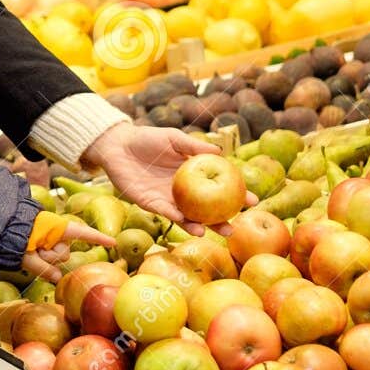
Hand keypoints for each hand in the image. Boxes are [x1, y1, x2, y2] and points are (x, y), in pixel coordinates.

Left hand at [22, 219, 114, 282]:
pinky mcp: (44, 247)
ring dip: (43, 258)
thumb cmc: (14, 235)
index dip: (98, 238)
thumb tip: (57, 279)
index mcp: (58, 228)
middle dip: (50, 257)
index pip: (83, 233)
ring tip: (28, 250)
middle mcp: (57, 234)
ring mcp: (50, 241)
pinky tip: (37, 258)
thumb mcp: (27, 253)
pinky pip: (50, 261)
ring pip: (56, 259)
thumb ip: (42, 267)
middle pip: (64, 254)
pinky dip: (44, 262)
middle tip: (34, 251)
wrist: (1, 227)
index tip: (113, 242)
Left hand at [80, 124, 256, 236]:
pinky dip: (175, 217)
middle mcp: (183, 192)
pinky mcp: (148, 203)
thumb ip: (193, 146)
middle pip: (206, 210)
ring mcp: (167, 199)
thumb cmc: (147, 139)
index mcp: (192, 176)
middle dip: (221, 220)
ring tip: (211, 231)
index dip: (236, 195)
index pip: (219, 188)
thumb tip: (219, 151)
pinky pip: (164, 212)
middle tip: (235, 227)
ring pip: (186, 217)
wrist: (117, 144)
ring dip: (199, 226)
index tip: (253, 202)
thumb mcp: (173, 138)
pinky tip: (186, 221)